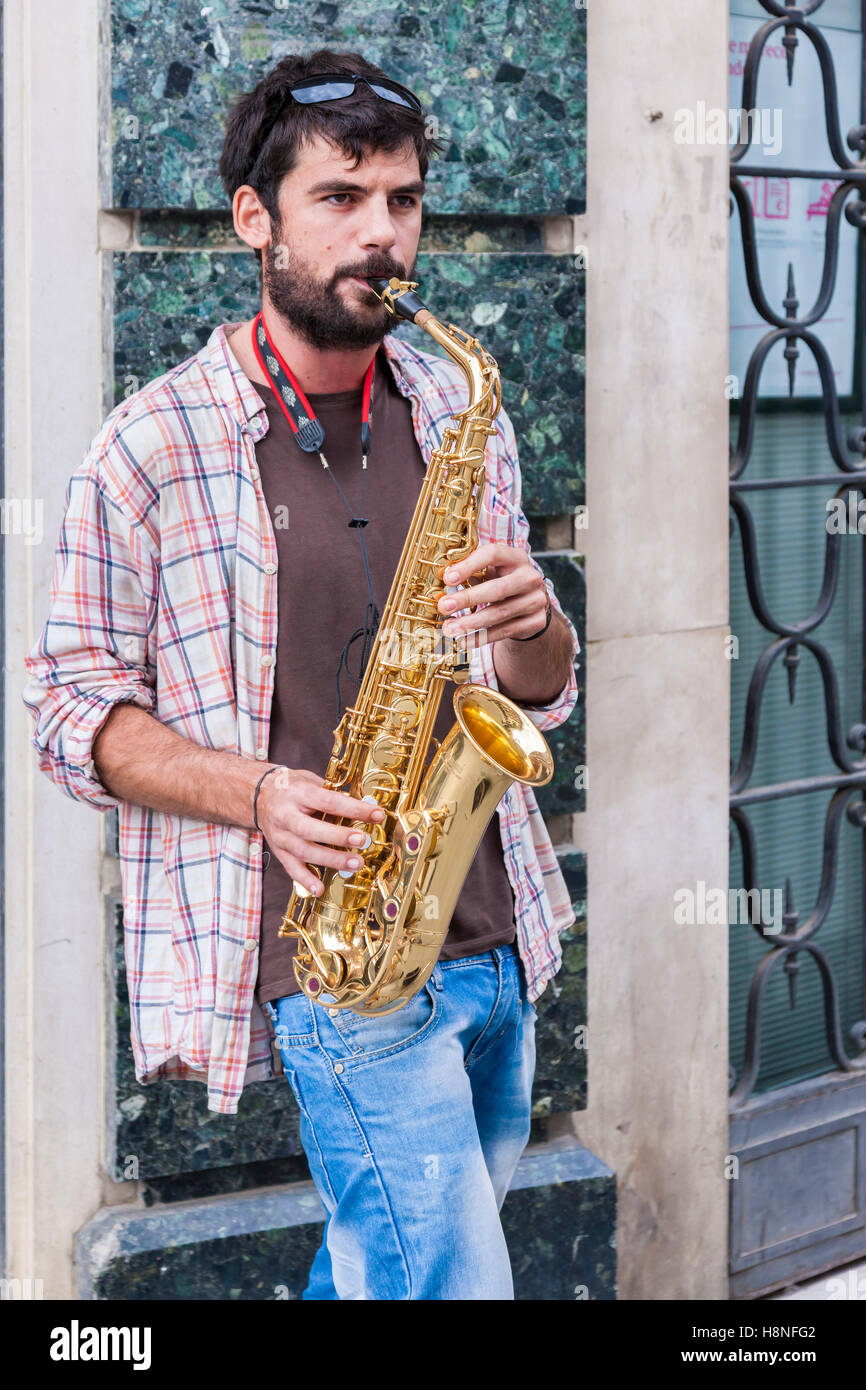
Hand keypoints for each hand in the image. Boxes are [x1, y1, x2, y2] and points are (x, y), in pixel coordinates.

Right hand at [256, 767, 385, 896]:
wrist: (258, 795)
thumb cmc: (291, 787)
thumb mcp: (311, 781)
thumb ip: (334, 794)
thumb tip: (365, 806)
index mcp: (297, 793)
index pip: (328, 801)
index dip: (353, 809)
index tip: (376, 814)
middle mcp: (285, 815)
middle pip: (311, 829)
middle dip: (339, 836)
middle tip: (363, 840)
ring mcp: (280, 835)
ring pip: (305, 851)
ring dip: (332, 860)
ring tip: (356, 863)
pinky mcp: (279, 851)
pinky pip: (292, 868)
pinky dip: (306, 880)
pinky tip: (320, 888)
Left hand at [437, 543, 549, 643]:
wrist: (531, 604)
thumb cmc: (503, 582)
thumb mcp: (491, 572)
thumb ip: (470, 571)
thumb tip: (444, 577)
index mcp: (515, 557)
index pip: (493, 554)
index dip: (469, 565)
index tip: (448, 579)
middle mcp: (530, 577)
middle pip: (497, 588)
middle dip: (467, 599)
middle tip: (444, 607)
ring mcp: (536, 600)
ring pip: (500, 613)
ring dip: (471, 623)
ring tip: (449, 628)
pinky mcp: (537, 621)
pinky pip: (505, 631)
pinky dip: (481, 638)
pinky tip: (464, 641)